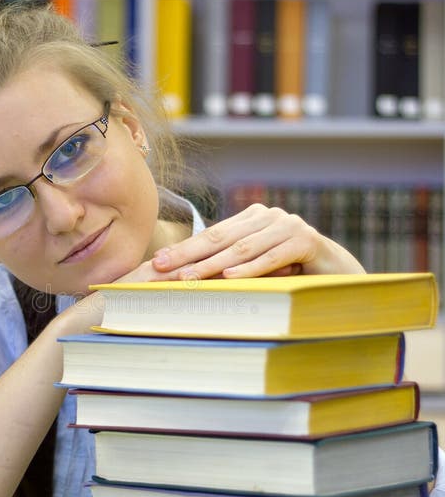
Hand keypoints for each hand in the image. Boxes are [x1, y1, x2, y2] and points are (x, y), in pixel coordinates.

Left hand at [150, 203, 365, 279]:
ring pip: (243, 249)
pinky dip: (250, 269)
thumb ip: (230, 266)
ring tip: (188, 278)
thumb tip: (186, 279)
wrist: (339, 274)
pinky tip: (230, 278)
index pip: (211, 236)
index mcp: (251, 219)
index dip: (183, 249)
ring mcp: (287, 225)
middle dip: (189, 255)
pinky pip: (272, 257)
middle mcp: (267, 217)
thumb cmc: (293, 273)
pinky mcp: (306, 240)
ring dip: (213, 265)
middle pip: (221, 239)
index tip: (156, 264)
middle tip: (162, 269)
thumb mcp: (257, 268)